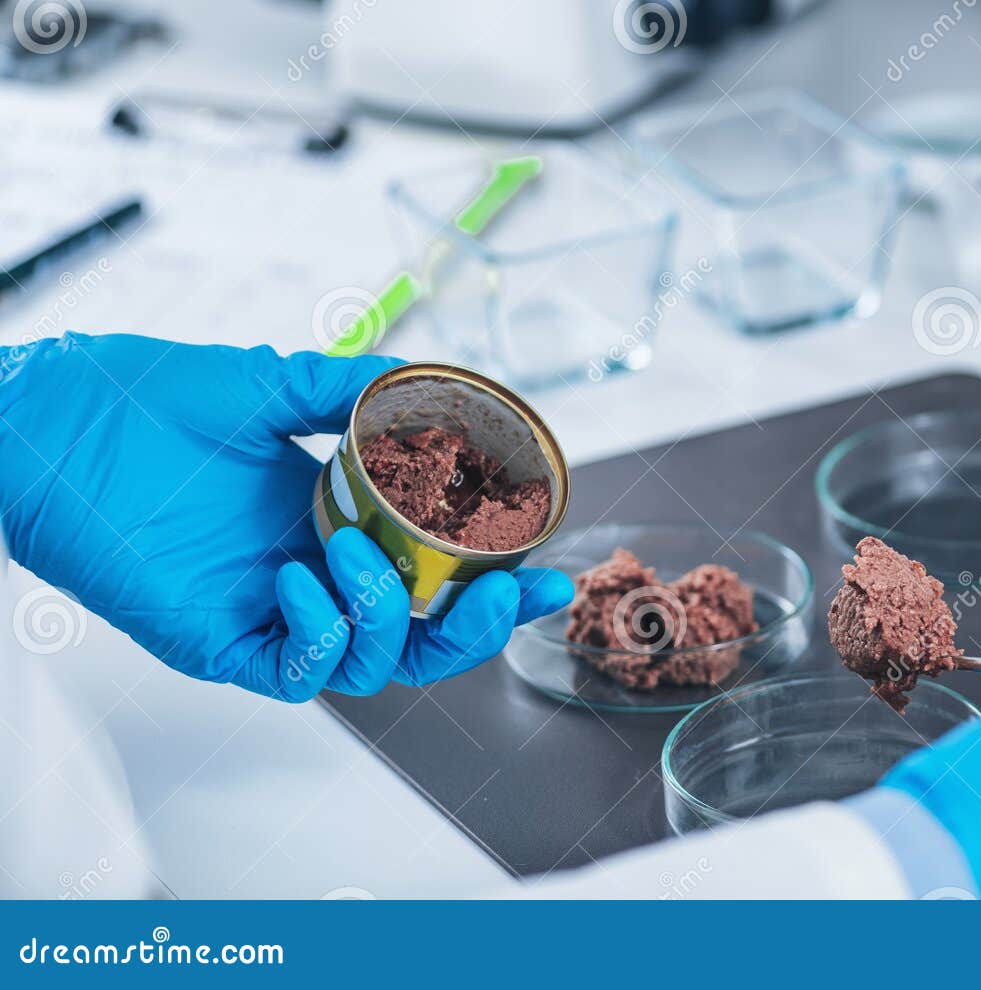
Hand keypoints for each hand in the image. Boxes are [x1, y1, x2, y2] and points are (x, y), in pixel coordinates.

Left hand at [0, 334, 573, 699]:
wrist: (48, 420)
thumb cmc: (141, 400)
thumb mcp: (268, 383)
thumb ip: (348, 387)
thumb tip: (426, 381)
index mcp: (335, 519)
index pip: (435, 571)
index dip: (498, 582)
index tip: (550, 568)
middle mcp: (314, 573)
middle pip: (422, 636)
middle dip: (476, 629)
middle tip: (503, 595)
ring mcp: (270, 611)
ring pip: (370, 664)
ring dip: (385, 616)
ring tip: (353, 554)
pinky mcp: (219, 641)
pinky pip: (294, 672)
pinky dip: (318, 635)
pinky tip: (300, 576)